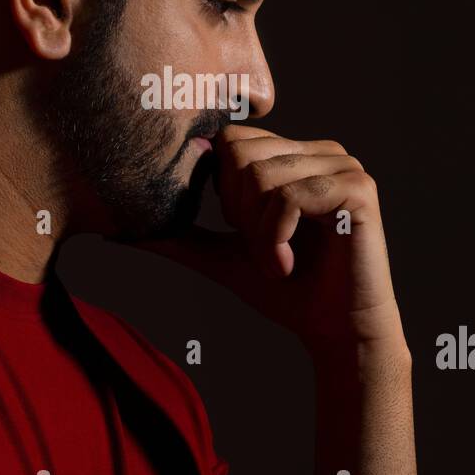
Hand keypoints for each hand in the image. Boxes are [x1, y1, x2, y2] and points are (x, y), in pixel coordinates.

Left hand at [131, 125, 405, 354]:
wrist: (336, 334)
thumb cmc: (286, 293)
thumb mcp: (222, 257)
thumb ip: (180, 235)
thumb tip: (116, 231)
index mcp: (296, 154)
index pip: (231, 139)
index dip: (224, 191)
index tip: (246, 233)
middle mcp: (323, 150)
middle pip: (241, 153)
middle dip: (238, 212)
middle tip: (264, 248)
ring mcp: (344, 166)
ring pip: (261, 176)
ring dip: (257, 234)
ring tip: (278, 261)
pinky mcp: (358, 189)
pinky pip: (289, 198)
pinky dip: (275, 240)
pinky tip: (288, 265)